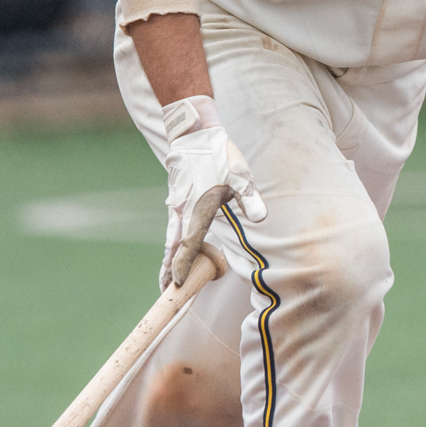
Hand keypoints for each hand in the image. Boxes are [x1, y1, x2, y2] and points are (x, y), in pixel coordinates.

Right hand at [160, 95, 263, 288]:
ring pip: (170, 238)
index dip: (182, 266)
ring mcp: (177, 205)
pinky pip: (172, 227)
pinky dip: (170, 243)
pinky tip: (173, 248)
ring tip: (165, 278)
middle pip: (173, 248)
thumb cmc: (219, 155)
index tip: (177, 284)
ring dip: (168, 258)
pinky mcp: (176, 199)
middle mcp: (182, 211)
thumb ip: (249, 198)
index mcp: (198, 210)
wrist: (194, 134)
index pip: (188, 245)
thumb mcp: (240, 174)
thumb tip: (260, 218)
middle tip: (164, 292)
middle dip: (168, 270)